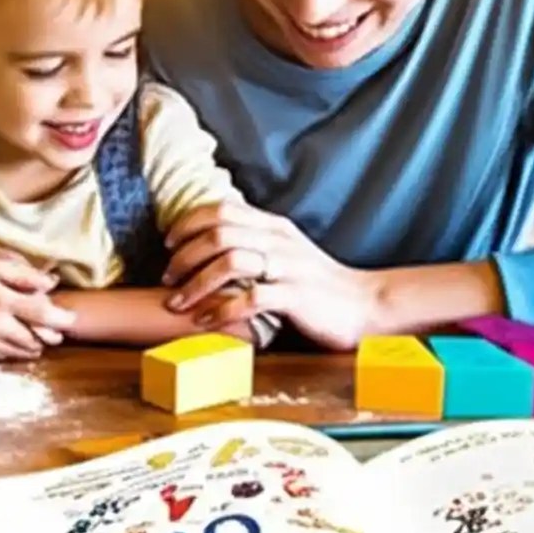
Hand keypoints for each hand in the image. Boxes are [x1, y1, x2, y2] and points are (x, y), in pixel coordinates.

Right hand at [0, 238, 64, 345]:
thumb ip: (23, 274)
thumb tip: (52, 282)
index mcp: (3, 301)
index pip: (43, 314)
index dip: (62, 318)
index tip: (72, 318)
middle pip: (37, 338)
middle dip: (51, 335)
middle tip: (56, 328)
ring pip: (24, 351)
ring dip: (36, 344)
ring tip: (38, 333)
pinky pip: (9, 356)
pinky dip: (18, 350)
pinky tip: (17, 339)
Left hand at [162, 203, 379, 350]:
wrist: (366, 305)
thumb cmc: (319, 284)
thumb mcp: (286, 252)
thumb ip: (255, 242)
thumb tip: (213, 240)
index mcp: (274, 226)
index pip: (221, 210)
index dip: (187, 223)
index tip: (168, 242)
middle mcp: (279, 240)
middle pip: (218, 233)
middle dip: (183, 255)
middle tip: (167, 277)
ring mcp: (288, 267)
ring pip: (229, 262)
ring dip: (195, 283)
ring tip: (178, 302)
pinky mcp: (296, 297)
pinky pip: (251, 298)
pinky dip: (222, 310)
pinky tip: (206, 322)